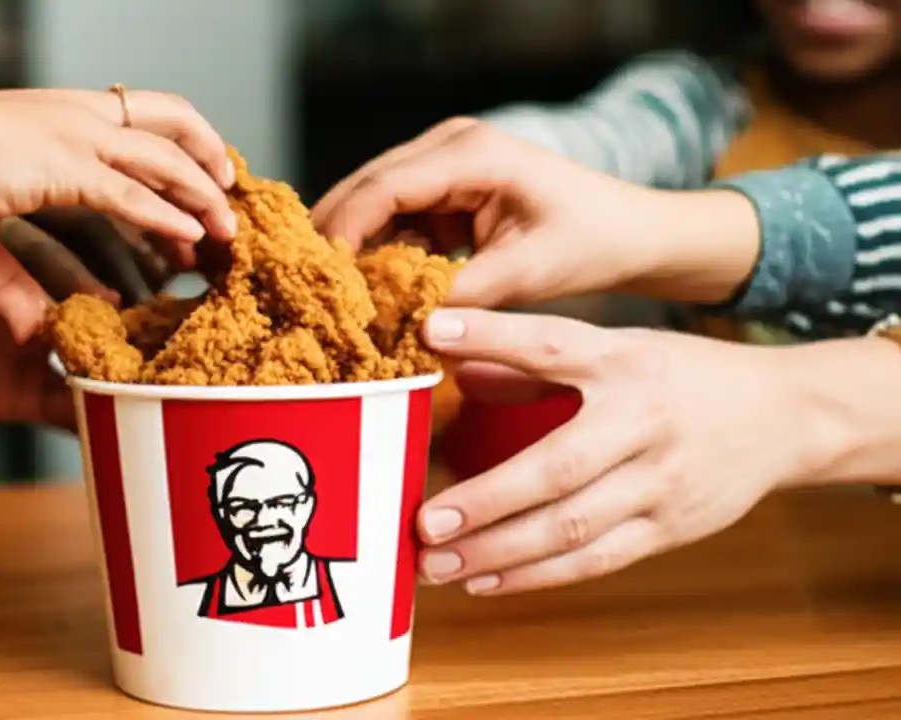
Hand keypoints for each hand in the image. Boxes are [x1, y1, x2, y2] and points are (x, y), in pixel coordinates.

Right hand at [0, 88, 236, 340]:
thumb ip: (11, 284)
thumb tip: (30, 325)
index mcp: (57, 119)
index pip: (137, 126)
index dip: (174, 154)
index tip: (196, 191)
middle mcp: (74, 118)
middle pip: (168, 122)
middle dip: (207, 155)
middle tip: (231, 195)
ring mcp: (71, 135)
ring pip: (164, 157)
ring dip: (202, 192)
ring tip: (228, 226)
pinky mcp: (62, 165)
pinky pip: (131, 193)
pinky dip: (166, 215)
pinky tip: (192, 237)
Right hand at [311, 119, 759, 308]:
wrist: (632, 234)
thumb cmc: (592, 242)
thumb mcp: (525, 274)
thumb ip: (459, 296)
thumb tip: (398, 325)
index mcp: (472, 153)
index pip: (384, 187)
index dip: (344, 231)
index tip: (322, 280)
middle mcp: (450, 145)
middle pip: (365, 187)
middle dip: (335, 237)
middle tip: (309, 290)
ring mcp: (444, 163)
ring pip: (373, 205)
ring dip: (355, 248)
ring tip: (333, 297)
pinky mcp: (444, 189)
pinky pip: (394, 219)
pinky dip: (380, 251)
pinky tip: (369, 290)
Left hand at [413, 308, 834, 594]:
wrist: (783, 416)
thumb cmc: (682, 377)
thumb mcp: (618, 348)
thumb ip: (535, 357)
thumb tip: (454, 356)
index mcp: (625, 362)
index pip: (551, 346)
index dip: (492, 336)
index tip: (433, 331)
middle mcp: (642, 422)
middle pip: (557, 466)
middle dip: (486, 500)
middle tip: (424, 523)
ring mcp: (659, 483)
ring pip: (571, 528)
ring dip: (498, 552)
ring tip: (436, 565)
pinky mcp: (669, 529)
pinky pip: (595, 560)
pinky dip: (537, 576)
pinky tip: (486, 582)